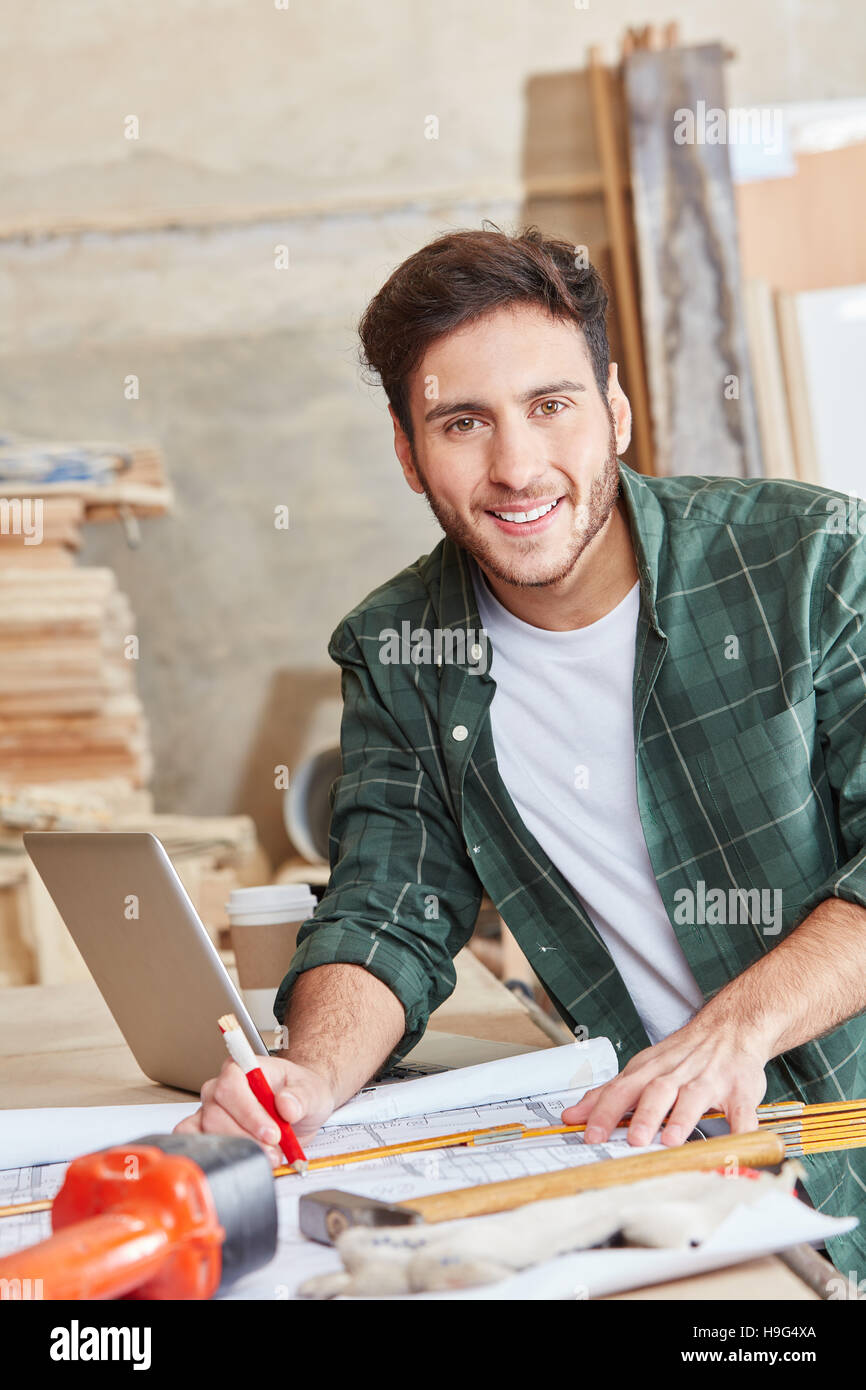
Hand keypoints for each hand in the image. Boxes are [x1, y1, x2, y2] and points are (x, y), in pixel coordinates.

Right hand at [174, 1056, 334, 1165]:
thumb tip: (287, 1105)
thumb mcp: (312, 1091)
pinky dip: (213, 1158)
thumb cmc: (300, 1093)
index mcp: (243, 1068)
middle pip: (216, 1114)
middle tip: (274, 1152)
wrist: (300, 1109)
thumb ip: (301, 1096)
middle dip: (247, 1138)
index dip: (249, 1113)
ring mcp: (210, 1111)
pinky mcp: (207, 1133)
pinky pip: (194, 1144)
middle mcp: (220, 1088)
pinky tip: (238, 1161)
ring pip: (206, 1133)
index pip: (231, 1087)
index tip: (273, 1133)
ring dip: (236, 1151)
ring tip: (266, 1157)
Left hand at [561, 1012, 768, 1147]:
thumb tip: (571, 1117)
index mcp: (650, 1070)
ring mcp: (710, 1080)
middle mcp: (677, 1073)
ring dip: (682, 1117)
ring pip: (693, 1097)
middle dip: (644, 1115)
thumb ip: (608, 1094)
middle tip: (634, 1140)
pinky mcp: (740, 1090)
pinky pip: (741, 1110)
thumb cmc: (681, 1055)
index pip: (622, 1089)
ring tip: (672, 1140)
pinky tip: (737, 1143)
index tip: (590, 1134)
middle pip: (656, 1091)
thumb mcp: (641, 1068)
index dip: (605, 1111)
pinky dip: (741, 1127)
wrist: (730, 1027)